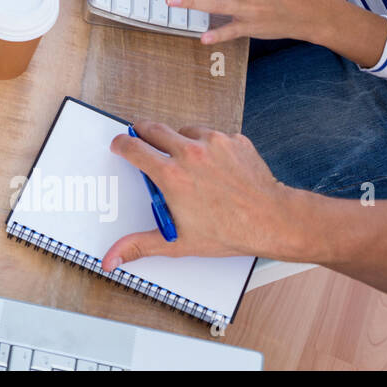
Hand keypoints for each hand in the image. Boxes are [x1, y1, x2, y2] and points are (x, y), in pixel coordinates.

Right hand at [102, 121, 302, 267]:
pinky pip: (211, 135)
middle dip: (141, 132)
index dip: (121, 144)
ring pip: (182, 130)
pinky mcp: (233, 140)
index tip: (120, 146)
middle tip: (141, 141)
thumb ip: (139, 246)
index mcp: (170, 174)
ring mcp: (213, 143)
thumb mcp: (178, 242)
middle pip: (152, 128)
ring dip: (177, 139)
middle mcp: (189, 153)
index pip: (132, 147)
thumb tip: (112, 258)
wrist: (274, 221)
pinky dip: (206, 145)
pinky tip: (211, 163)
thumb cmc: (230, 232)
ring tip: (183, 159)